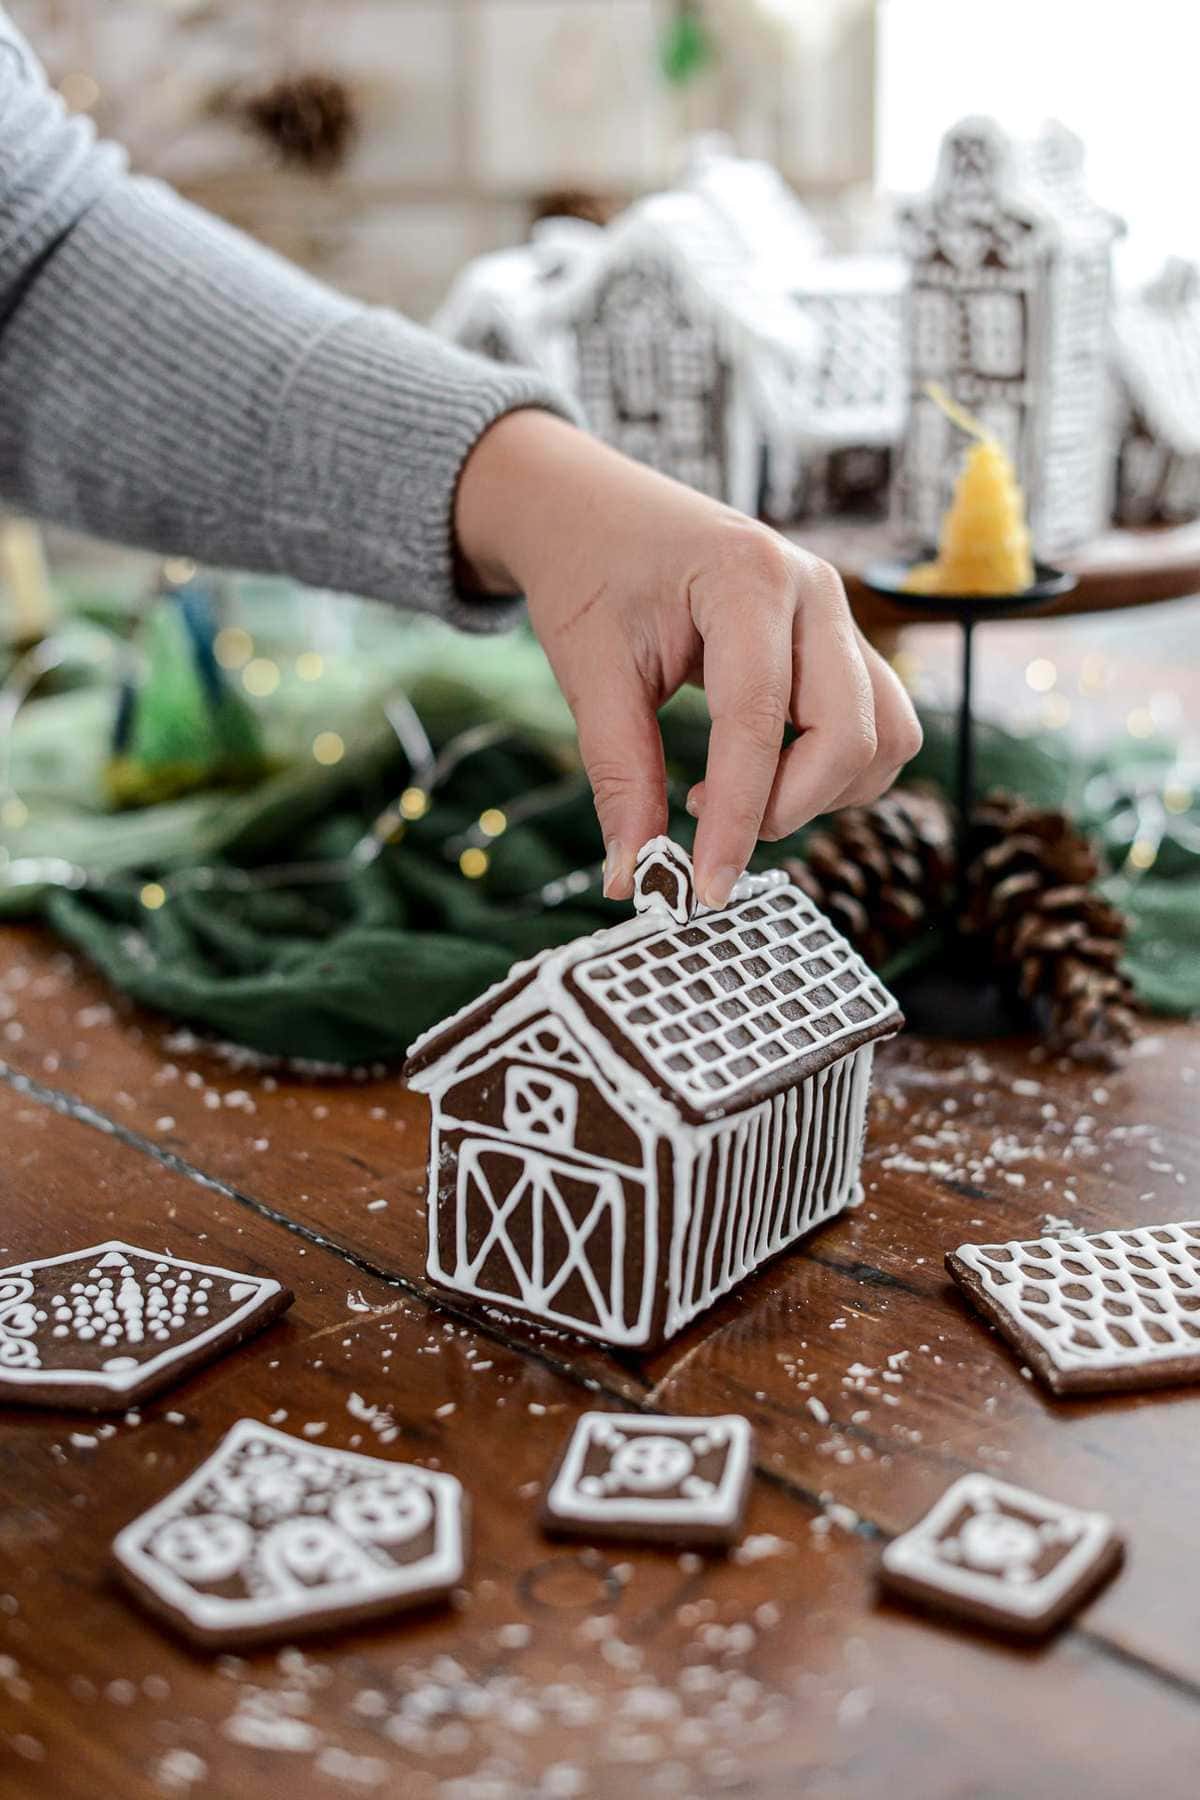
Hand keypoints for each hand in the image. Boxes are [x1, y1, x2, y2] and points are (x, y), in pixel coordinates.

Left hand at [454, 410, 921, 907]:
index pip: (758, 718)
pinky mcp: (840, 642)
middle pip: (850, 732)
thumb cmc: (589, 572)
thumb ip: (619, 772)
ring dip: (824, 791)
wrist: (594, 508)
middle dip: (789, 807)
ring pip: (884, 735)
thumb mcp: (589, 669)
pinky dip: (835, 770)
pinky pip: (877, 724)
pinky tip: (764, 770)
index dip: (738, 815)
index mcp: (747, 576)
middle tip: (709, 828)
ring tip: (737, 792)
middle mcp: (813, 590)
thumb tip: (634, 877)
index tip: (706, 888)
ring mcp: (837, 615)